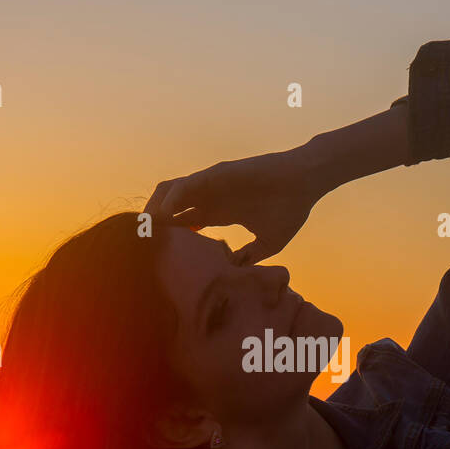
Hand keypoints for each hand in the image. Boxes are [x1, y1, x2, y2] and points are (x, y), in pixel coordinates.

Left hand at [145, 148, 323, 264]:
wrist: (305, 182)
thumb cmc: (290, 209)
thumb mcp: (268, 242)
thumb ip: (249, 257)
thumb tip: (234, 274)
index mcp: (219, 212)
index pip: (183, 224)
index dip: (168, 238)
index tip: (155, 257)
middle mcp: (210, 198)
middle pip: (169, 210)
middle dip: (154, 226)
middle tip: (144, 247)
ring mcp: (211, 185)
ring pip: (170, 194)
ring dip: (156, 211)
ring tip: (148, 231)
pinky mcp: (216, 174)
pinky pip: (186, 186)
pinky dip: (172, 200)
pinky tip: (165, 217)